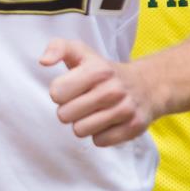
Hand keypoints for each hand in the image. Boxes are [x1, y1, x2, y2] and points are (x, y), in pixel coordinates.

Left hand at [40, 39, 159, 146]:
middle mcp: (112, 89)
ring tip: (95, 111)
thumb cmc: (104, 71)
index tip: (72, 87)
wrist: (146, 86)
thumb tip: (43, 61)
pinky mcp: (133, 127)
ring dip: (83, 123)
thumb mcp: (81, 52)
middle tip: (83, 101)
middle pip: (65, 115)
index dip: (60, 92)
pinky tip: (108, 121)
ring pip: (80, 131)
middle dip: (69, 110)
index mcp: (97, 69)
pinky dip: (100, 134)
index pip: (56, 93)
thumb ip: (57, 48)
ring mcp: (125, 109)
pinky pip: (99, 141)